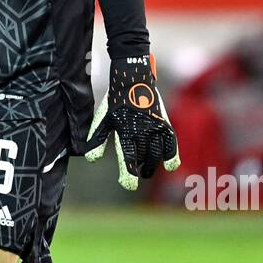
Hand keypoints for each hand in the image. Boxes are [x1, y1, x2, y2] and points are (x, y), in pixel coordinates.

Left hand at [85, 55, 179, 189]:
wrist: (133, 77)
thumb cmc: (115, 100)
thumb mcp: (103, 118)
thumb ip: (98, 139)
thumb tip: (91, 159)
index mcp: (124, 129)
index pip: (128, 156)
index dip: (129, 172)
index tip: (129, 185)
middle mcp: (141, 129)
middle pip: (143, 157)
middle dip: (141, 169)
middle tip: (138, 175)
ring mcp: (154, 125)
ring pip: (156, 152)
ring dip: (152, 164)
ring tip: (146, 170)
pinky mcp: (164, 121)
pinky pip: (170, 142)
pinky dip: (171, 154)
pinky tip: (170, 165)